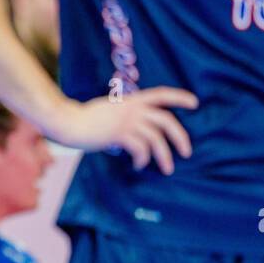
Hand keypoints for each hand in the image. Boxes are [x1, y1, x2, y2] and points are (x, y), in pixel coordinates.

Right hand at [50, 87, 198, 174]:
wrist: (68, 122)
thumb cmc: (84, 118)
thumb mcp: (109, 109)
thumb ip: (125, 114)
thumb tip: (135, 130)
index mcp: (131, 100)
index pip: (161, 93)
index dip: (179, 97)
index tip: (195, 103)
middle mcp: (132, 109)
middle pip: (166, 120)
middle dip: (180, 137)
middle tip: (187, 152)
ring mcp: (126, 121)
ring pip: (155, 139)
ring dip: (164, 156)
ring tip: (168, 169)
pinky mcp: (119, 135)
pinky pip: (140, 149)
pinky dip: (142, 160)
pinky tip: (138, 165)